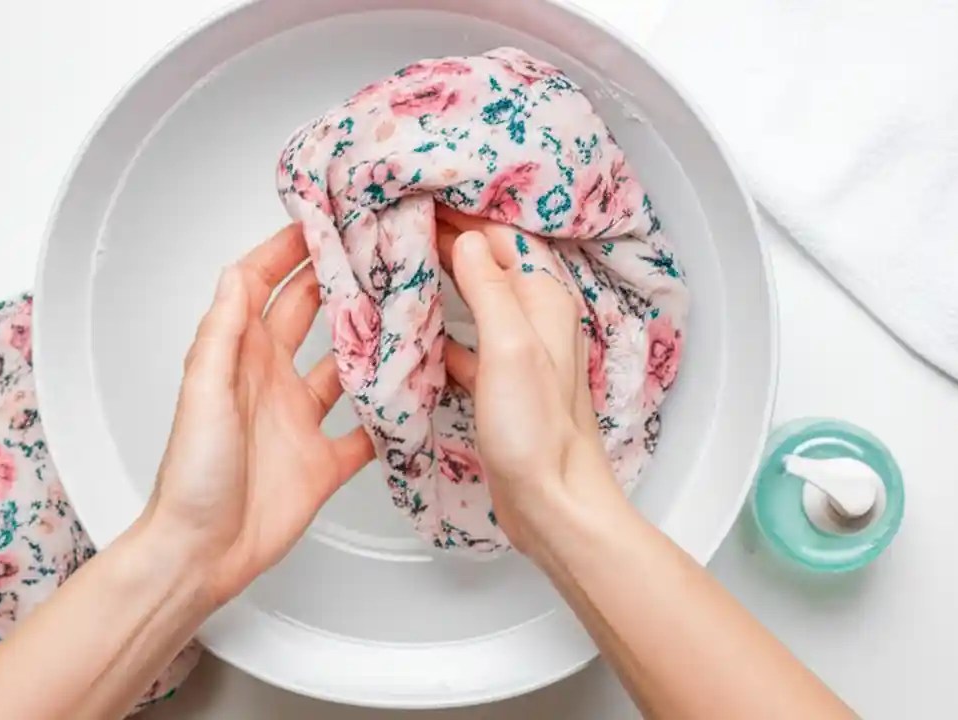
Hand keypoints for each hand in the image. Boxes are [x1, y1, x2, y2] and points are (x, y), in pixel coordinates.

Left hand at [145, 224, 373, 604]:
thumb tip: (237, 273)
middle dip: (340, 280)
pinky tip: (416, 394)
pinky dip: (390, 413)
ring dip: (373, 341)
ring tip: (408, 310)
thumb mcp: (204, 393)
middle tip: (378, 250)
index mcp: (240, 358)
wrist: (202, 554)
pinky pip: (366, 430)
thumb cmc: (193, 476)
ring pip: (347, 367)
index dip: (288, 251)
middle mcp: (272, 380)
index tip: (322, 220)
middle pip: (311, 315)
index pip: (264, 286)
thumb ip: (223, 333)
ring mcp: (300, 420)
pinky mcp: (324, 460)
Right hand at [437, 208, 622, 561]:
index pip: (504, 235)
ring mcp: (521, 353)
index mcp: (545, 302)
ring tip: (406, 256)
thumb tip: (472, 238)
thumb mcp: (510, 349)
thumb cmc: (538, 432)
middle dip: (455, 236)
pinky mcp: (502, 385)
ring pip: (480, 299)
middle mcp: (537, 320)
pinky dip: (445, 328)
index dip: (466, 210)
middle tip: (405, 215)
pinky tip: (419, 328)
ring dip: (448, 277)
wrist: (552, 502)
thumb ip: (491, 289)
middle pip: (493, 261)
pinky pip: (470, 342)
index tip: (423, 191)